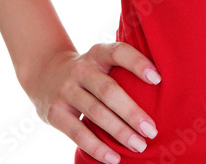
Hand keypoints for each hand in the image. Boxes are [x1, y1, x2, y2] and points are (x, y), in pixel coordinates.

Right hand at [19, 42, 160, 160]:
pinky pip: (78, 133)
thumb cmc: (88, 71)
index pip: (119, 52)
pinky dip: (97, 147)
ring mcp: (66, 90)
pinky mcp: (55, 113)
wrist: (44, 74)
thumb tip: (161, 88)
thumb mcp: (100, 60)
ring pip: (95, 113)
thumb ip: (121, 68)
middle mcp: (81, 69)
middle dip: (132, 112)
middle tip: (152, 130)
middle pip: (109, 90)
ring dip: (119, 132)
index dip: (138, 63)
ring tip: (139, 146)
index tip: (158, 78)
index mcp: (97, 53)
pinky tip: (114, 158)